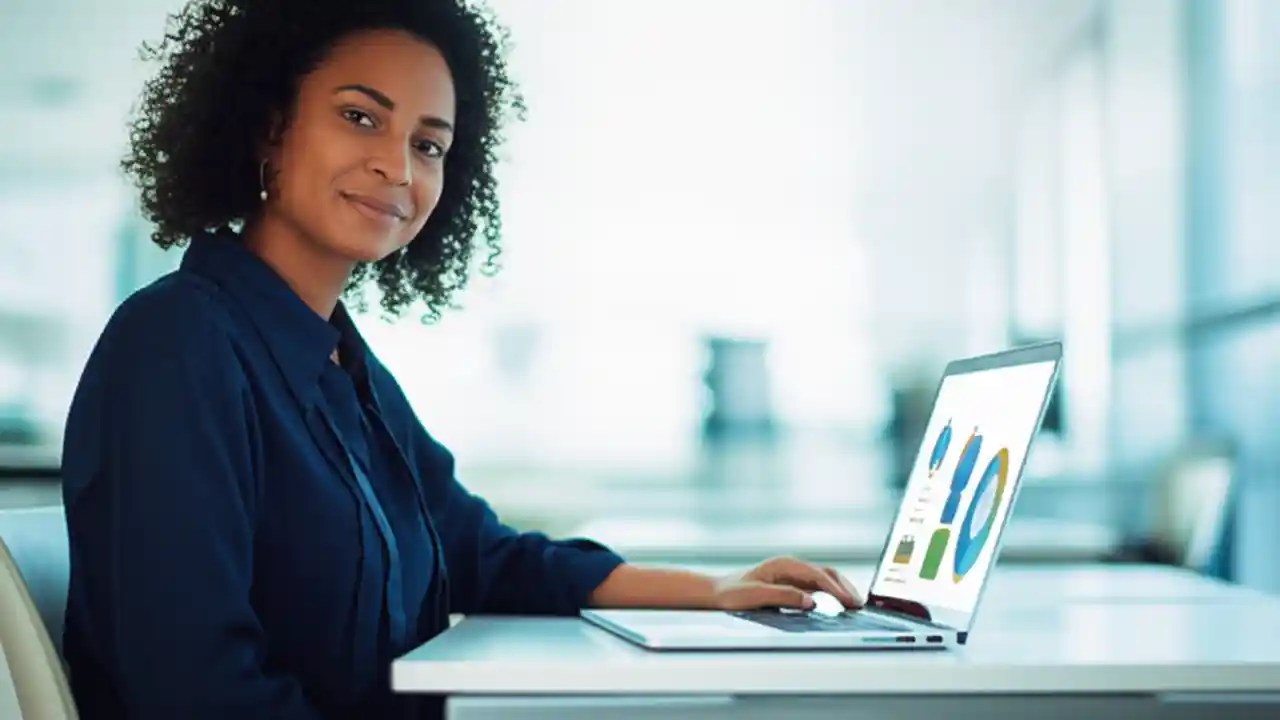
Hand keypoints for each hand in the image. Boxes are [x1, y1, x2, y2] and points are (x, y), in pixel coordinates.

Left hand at [711, 556, 862, 611]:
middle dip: (844, 587)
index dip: (835, 590)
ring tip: (853, 604)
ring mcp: (790, 573)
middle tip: (859, 605)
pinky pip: (815, 585)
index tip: (848, 603)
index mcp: (783, 565)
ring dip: (839, 589)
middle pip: (825, 572)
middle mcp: (789, 566)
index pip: (818, 575)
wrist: (716, 593)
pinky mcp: (789, 582)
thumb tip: (812, 602)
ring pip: (823, 577)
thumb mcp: (757, 595)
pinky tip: (836, 604)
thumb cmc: (732, 593)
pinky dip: (830, 593)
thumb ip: (785, 597)